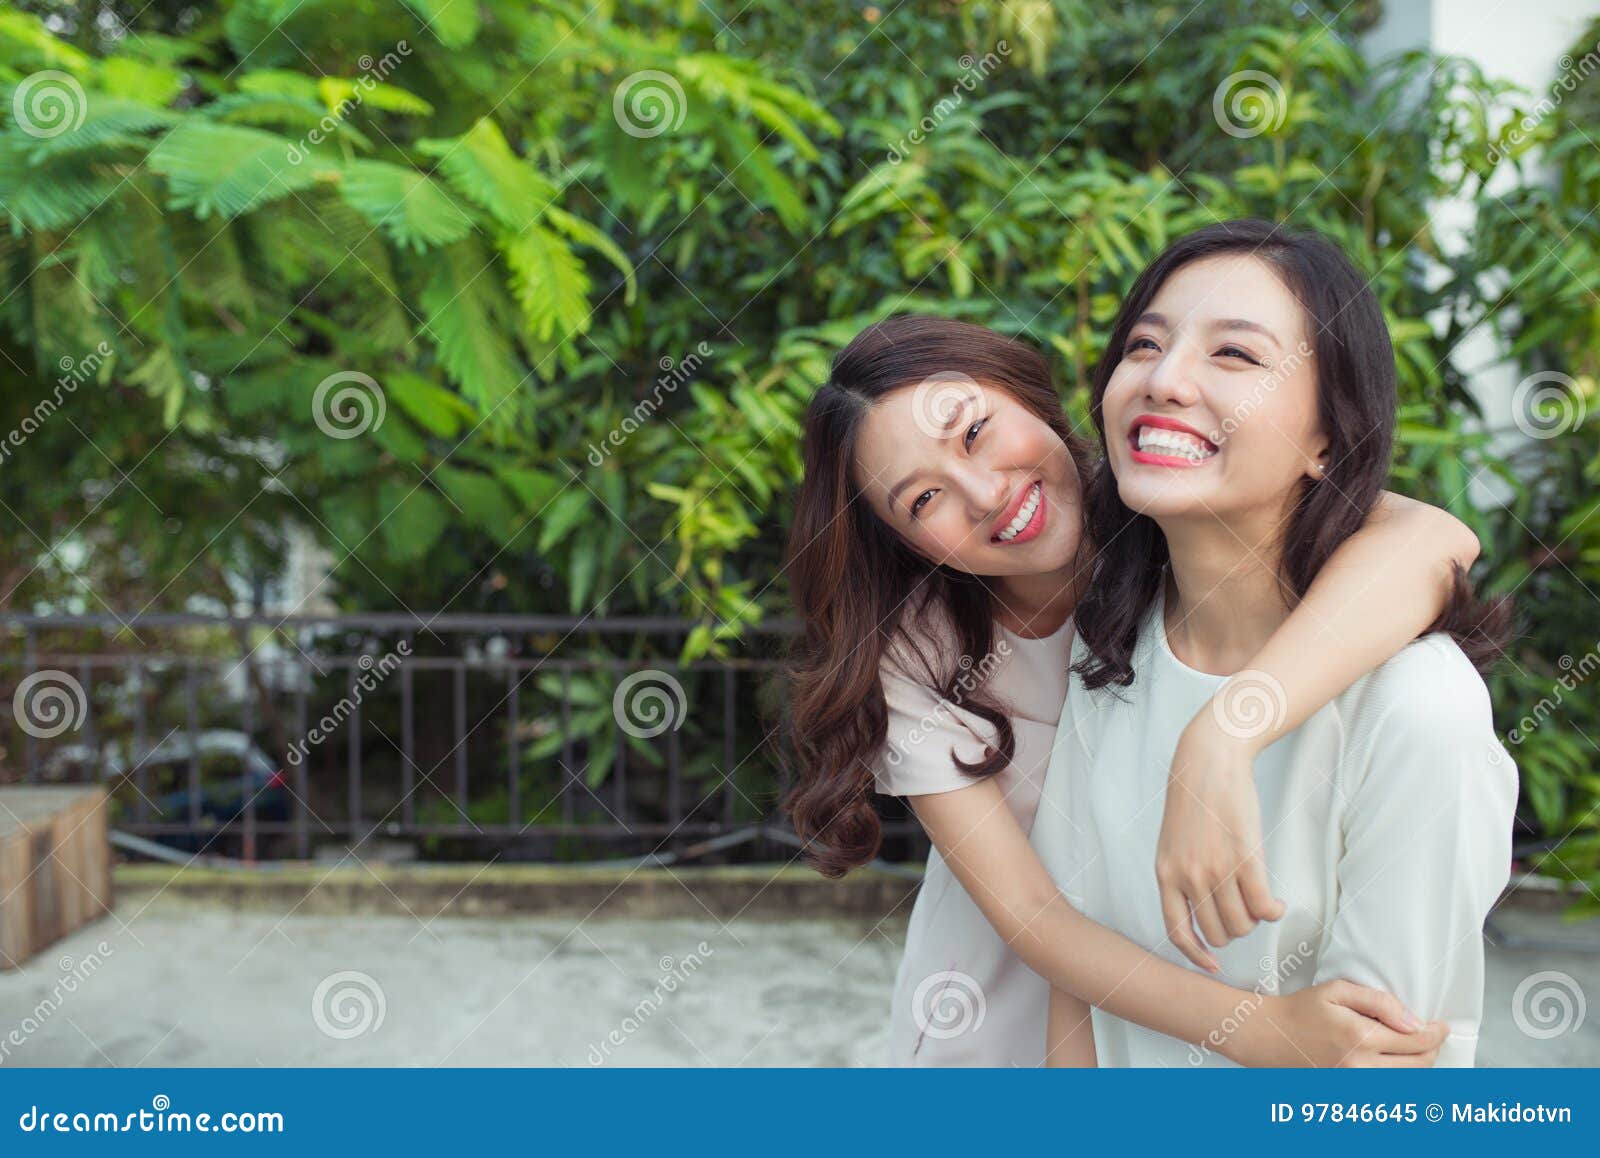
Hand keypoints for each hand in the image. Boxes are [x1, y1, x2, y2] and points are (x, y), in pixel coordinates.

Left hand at [1157, 713, 1285, 970]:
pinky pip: (1263, 907)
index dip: (1196, 955)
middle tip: (1244, 910)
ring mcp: (1217, 869)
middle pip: (1218, 932)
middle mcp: (1189, 877)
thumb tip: (1201, 911)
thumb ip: (1180, 876)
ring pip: (1242, 923)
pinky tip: (1278, 902)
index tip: (1213, 965)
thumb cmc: (1193, 802)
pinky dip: (1274, 911)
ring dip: (1255, 919)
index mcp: (1166, 875)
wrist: (1207, 763)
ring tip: (1259, 900)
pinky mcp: (1246, 858)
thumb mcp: (1172, 843)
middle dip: (1234, 929)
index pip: (1177, 932)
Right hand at [1227, 980, 1448, 1067]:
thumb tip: (1414, 1021)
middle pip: (1418, 1064)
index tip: (1442, 1025)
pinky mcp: (1350, 1092)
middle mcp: (1362, 1066)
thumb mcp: (1337, 991)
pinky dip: (1400, 1076)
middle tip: (1433, 1034)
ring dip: (1419, 1064)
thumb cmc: (1301, 1009)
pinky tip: (1398, 1062)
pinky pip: (1388, 1089)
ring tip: (1417, 1046)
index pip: (1416, 1040)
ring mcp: (1356, 1083)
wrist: (1270, 1036)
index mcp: (1361, 1036)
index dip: (1436, 1033)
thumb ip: (1379, 1002)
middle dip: (1432, 1048)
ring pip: (1407, 1080)